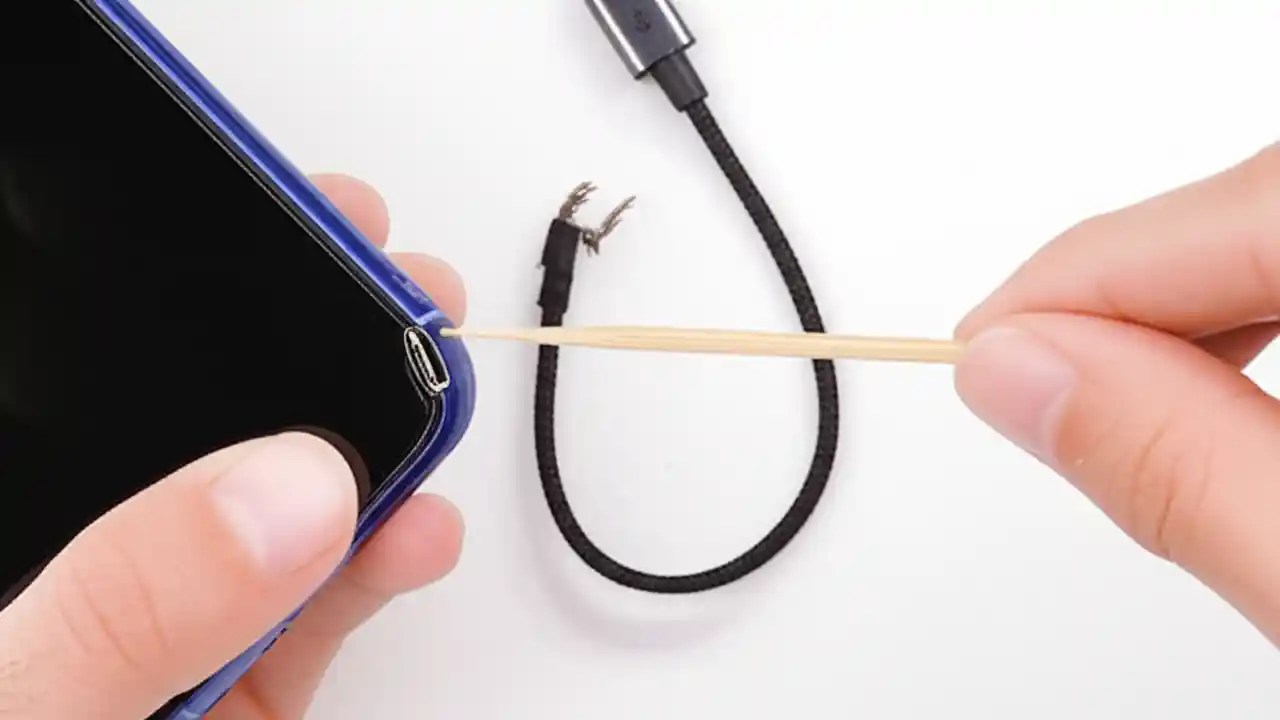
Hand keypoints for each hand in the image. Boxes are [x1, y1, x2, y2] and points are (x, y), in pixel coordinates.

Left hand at [0, 175, 466, 718]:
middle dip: (285, 348)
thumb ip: (120, 610)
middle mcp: (66, 570)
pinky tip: (415, 532)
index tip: (239, 226)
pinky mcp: (230, 698)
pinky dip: (373, 572)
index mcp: (1, 536)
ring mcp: (153, 634)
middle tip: (366, 272)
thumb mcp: (12, 711)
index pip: (48, 390)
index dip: (127, 296)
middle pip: (175, 432)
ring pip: (265, 516)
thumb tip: (284, 491)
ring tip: (422, 389)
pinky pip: (310, 619)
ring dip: (356, 452)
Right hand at [954, 144, 1279, 646]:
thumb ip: (1186, 471)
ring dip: (1186, 313)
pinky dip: (1257, 322)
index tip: (975, 352)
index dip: (1080, 279)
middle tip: (1025, 382)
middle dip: (1128, 297)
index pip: (1250, 208)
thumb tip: (1019, 374)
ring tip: (1112, 401)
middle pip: (1263, 207)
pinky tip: (1223, 387)